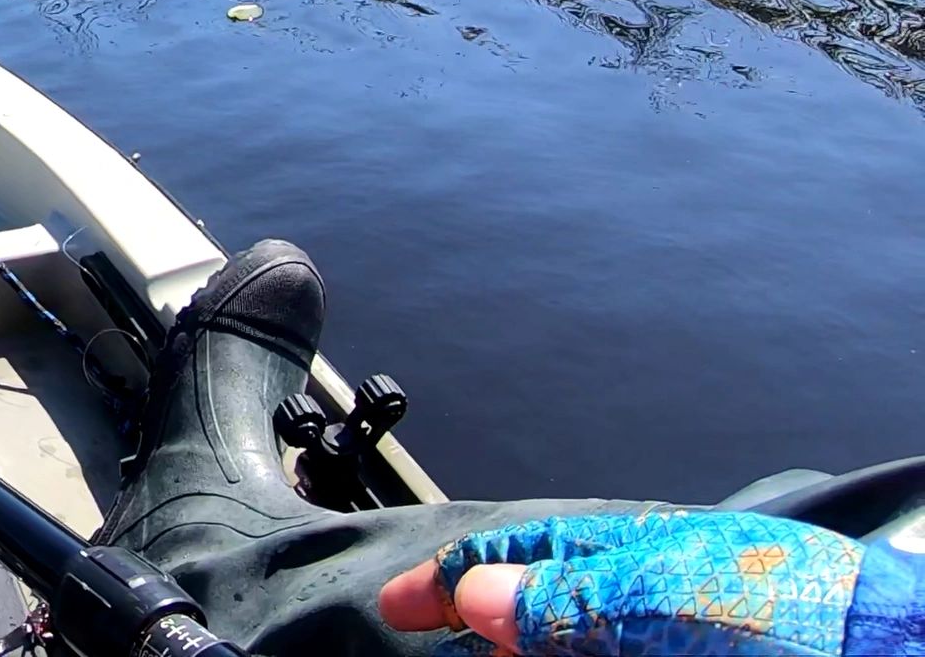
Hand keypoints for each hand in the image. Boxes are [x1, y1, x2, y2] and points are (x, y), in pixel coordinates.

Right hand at [379, 509, 864, 654]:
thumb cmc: (813, 627)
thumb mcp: (674, 600)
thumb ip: (574, 600)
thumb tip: (477, 596)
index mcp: (649, 561)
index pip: (527, 558)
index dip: (452, 580)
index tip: (393, 609)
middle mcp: (658, 606)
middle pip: (540, 615)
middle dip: (475, 629)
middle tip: (420, 645)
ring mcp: (671, 643)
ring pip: (570, 648)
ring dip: (515, 655)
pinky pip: (608, 653)